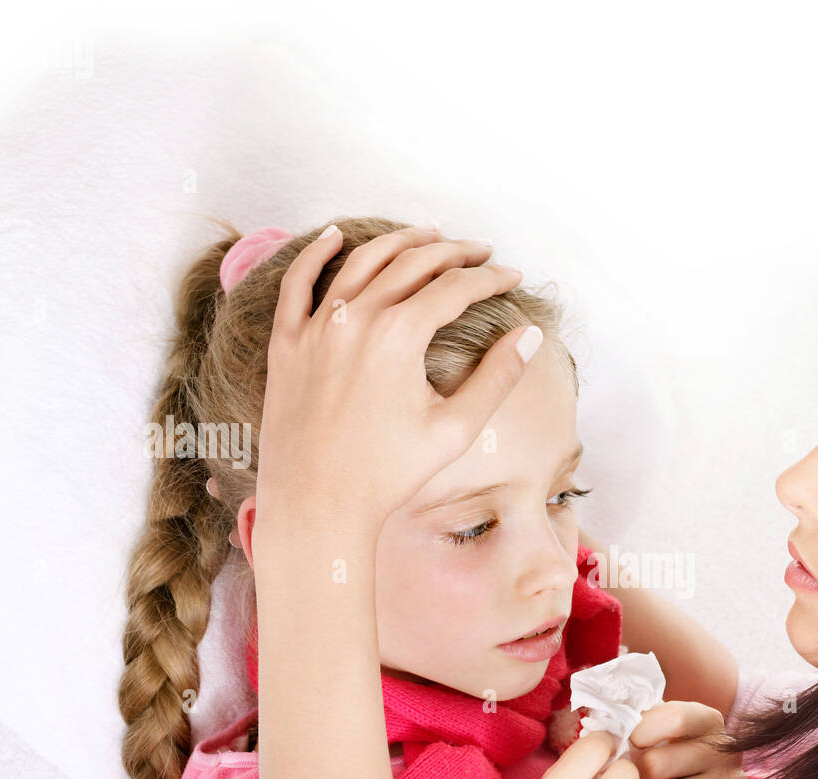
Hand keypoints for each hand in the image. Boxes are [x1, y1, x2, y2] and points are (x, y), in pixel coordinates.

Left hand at [254, 224, 538, 535]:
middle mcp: (356, 318)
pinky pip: (298, 283)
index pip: (455, 288)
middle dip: (454, 253)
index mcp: (399, 336)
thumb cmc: (388, 474)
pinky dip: (316, 253)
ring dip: (399, 242)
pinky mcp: (287, 343)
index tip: (512, 277)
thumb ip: (497, 378)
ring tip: (429, 236)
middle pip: (412, 263)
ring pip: (361, 262)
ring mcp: (316, 327)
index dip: (490, 278)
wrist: (316, 503)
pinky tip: (335, 237)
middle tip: (481, 252)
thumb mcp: (455, 429)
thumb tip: (530, 337)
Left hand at [628, 700, 771, 778]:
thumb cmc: (676, 768)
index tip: (629, 745)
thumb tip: (610, 730)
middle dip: (638, 778)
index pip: (673, 718)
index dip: (640, 733)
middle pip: (657, 763)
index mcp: (707, 721)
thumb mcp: (664, 738)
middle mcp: (726, 750)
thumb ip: (641, 727)